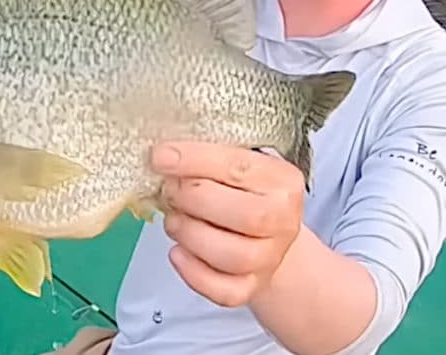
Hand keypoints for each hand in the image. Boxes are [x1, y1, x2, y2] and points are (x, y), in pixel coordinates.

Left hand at [151, 142, 305, 307]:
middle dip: (194, 200)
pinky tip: (177, 253)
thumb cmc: (243, 192)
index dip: (195, 161)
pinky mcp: (251, 286)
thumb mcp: (235, 164)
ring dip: (191, 235)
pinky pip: (224, 290)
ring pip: (233, 256)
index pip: (239, 167)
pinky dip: (193, 273)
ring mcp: (270, 257)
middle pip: (246, 216)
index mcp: (283, 180)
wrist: (266, 232)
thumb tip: (164, 155)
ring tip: (174, 220)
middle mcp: (284, 220)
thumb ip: (207, 159)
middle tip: (170, 191)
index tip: (161, 156)